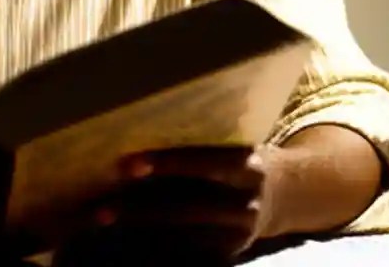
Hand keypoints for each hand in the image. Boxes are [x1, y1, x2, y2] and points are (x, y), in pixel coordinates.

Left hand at [56, 145, 283, 266]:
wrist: (286, 195)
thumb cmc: (241, 159)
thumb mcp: (233, 146)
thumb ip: (201, 146)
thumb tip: (139, 133)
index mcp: (246, 167)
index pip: (204, 163)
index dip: (168, 163)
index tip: (129, 164)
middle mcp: (245, 204)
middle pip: (187, 209)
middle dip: (141, 209)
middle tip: (102, 207)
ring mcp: (238, 235)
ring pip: (182, 235)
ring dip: (139, 231)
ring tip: (102, 221)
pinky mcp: (230, 254)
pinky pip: (187, 252)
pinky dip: (153, 246)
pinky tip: (123, 240)